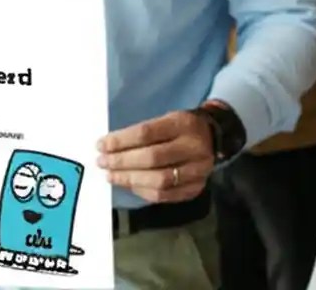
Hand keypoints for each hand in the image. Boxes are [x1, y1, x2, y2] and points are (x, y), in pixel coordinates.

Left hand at [96, 110, 214, 203]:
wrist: (214, 136)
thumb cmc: (180, 127)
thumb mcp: (166, 119)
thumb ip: (141, 133)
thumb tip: (109, 148)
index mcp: (182, 124)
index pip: (146, 133)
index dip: (120, 141)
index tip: (101, 145)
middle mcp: (193, 147)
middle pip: (152, 158)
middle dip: (122, 162)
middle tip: (102, 163)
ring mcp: (198, 170)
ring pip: (159, 180)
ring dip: (130, 180)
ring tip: (111, 176)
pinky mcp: (196, 188)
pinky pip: (165, 195)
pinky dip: (143, 192)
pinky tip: (129, 185)